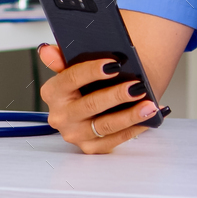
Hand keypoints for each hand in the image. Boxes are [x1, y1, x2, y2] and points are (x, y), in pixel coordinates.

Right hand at [38, 44, 157, 153]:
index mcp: (54, 92)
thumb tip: (47, 51)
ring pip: (105, 126)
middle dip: (116, 95)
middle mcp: (62, 116)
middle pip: (90, 105)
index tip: (114, 64)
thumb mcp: (73, 65)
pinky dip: (135, 128)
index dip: (92, 70)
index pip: (71, 78)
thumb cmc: (85, 82)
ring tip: (148, 105)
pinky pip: (115, 140)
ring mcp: (76, 134)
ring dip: (130, 115)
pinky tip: (148, 117)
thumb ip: (61, 57)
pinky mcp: (91, 147)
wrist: (94, 102)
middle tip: (137, 86)